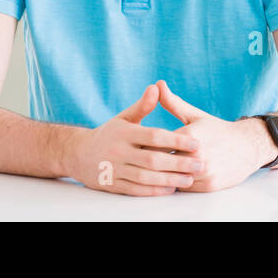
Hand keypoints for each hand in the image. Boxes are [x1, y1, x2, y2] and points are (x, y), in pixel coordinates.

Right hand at [64, 84, 203, 195]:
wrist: (77, 154)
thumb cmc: (109, 134)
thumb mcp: (123, 118)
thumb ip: (142, 106)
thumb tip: (157, 87)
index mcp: (124, 133)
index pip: (154, 136)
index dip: (176, 140)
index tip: (196, 144)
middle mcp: (118, 152)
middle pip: (153, 159)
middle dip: (178, 163)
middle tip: (200, 164)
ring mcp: (114, 170)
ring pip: (146, 177)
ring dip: (170, 179)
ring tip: (190, 179)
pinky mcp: (113, 185)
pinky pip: (136, 190)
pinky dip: (154, 190)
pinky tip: (171, 188)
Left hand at [143, 79, 268, 192]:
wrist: (248, 147)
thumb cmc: (218, 130)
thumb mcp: (196, 116)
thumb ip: (173, 103)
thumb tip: (158, 84)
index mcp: (190, 136)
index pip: (156, 145)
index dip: (142, 148)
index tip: (130, 148)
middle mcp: (197, 155)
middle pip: (161, 165)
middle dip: (147, 165)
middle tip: (134, 164)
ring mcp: (203, 172)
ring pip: (172, 178)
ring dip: (161, 177)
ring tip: (147, 174)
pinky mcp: (209, 185)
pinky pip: (184, 187)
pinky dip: (176, 184)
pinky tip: (168, 180)